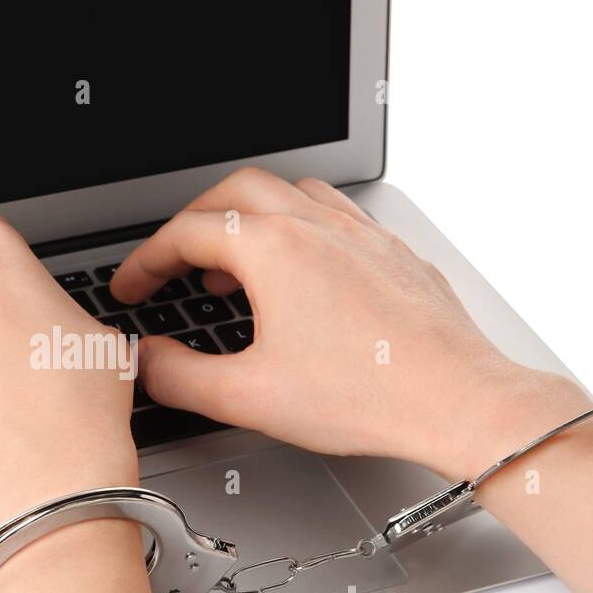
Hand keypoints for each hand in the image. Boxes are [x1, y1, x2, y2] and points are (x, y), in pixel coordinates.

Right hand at [110, 167, 589, 478]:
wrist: (458, 401)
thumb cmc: (369, 395)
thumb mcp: (248, 398)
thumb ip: (179, 376)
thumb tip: (149, 361)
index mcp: (274, 249)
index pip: (187, 233)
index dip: (147, 261)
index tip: (134, 287)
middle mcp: (317, 226)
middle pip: (234, 192)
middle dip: (192, 223)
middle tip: (174, 263)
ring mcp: (360, 234)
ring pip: (289, 192)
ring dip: (248, 217)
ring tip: (234, 264)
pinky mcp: (392, 253)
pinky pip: (334, 214)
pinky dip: (298, 228)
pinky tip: (301, 273)